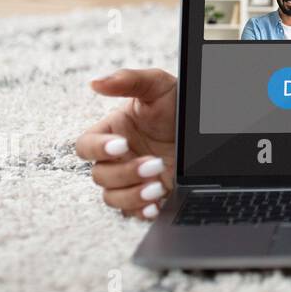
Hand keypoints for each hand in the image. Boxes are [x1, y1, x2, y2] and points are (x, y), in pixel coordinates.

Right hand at [75, 68, 177, 220]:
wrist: (204, 125)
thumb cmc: (174, 103)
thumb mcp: (156, 86)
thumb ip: (128, 80)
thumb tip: (96, 82)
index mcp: (111, 133)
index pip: (86, 146)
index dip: (98, 149)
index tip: (122, 145)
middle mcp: (117, 158)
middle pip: (100, 176)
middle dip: (125, 173)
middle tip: (153, 163)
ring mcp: (131, 179)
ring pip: (113, 197)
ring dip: (132, 195)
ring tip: (157, 185)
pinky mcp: (147, 194)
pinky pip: (133, 212)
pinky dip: (141, 211)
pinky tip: (155, 206)